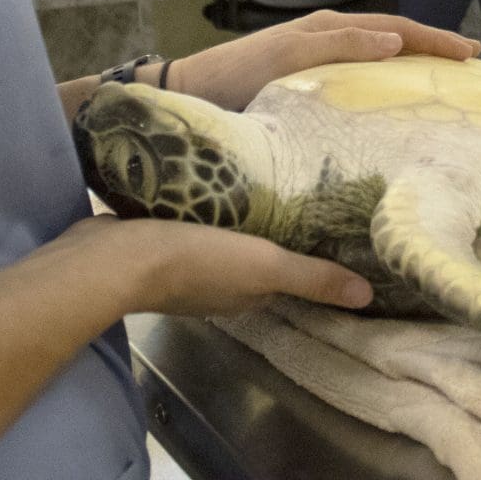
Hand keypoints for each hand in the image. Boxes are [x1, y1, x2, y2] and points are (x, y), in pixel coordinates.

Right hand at [54, 215, 374, 314]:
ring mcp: (183, 267)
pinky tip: (214, 187)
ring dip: (239, 222)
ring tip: (263, 182)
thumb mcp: (264, 267)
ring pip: (222, 243)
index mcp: (246, 296)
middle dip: (274, 236)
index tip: (328, 229)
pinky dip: (206, 211)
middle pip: (254, 262)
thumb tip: (367, 298)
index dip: (305, 260)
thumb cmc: (196, 262)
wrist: (113, 257)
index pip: (284, 281)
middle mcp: (217, 287)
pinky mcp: (157, 242)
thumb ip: (312, 278)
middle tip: (301, 194)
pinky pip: (191, 226)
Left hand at [173, 11, 478, 110]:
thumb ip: (337, 45)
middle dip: (432, 47)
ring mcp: (318, 62)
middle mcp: (327, 40)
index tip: (470, 53)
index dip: (434, 38)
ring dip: (413, 65)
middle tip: (470, 63)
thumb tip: (395, 43)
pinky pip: (360, 81)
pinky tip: (395, 105)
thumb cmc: (234, 75)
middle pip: (393, 38)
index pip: (395, 28)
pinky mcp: (308, 86)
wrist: (187, 95)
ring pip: (379, 58)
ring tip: (444, 83)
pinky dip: (387, 85)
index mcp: (328, 28)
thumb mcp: (286, 56)